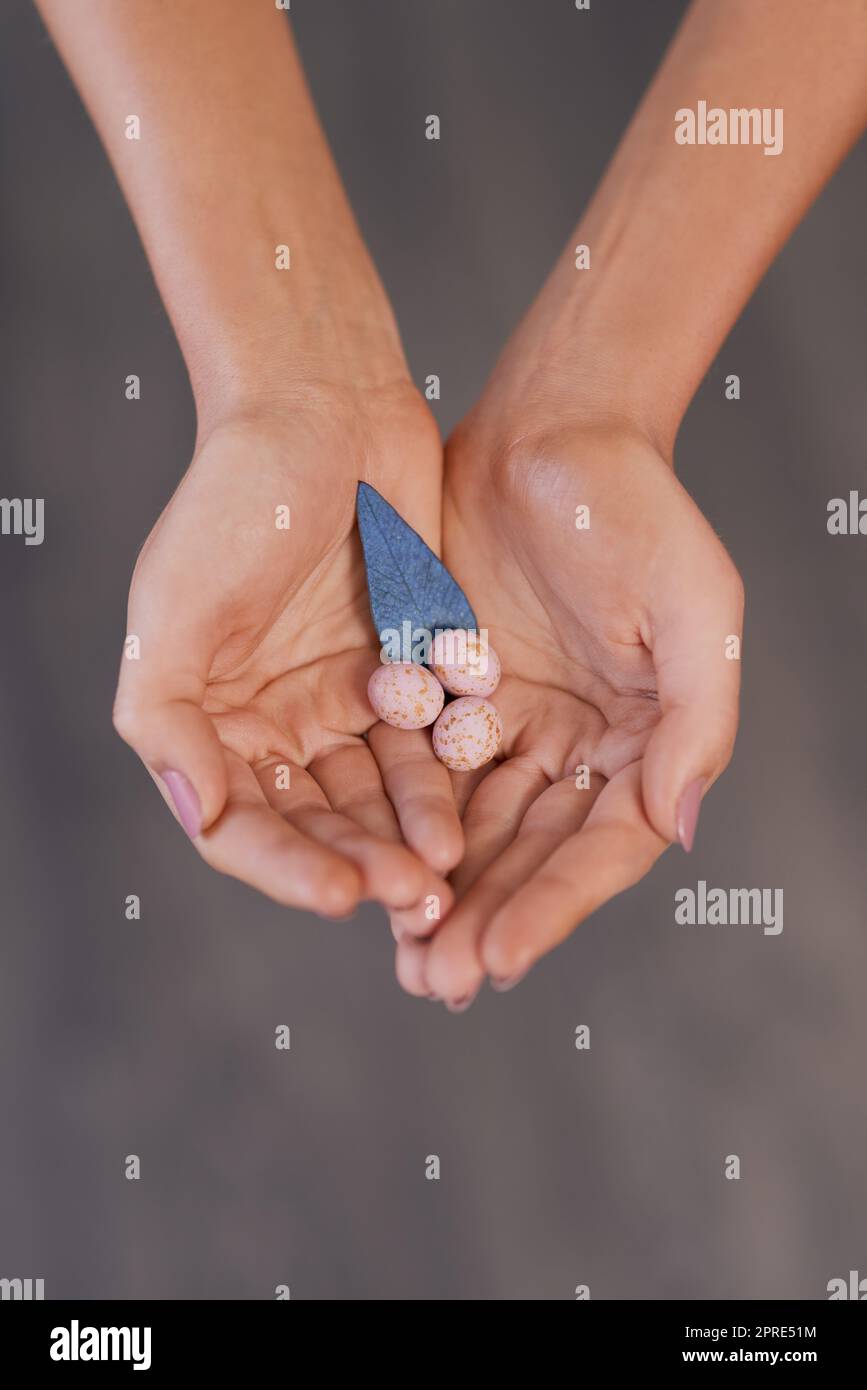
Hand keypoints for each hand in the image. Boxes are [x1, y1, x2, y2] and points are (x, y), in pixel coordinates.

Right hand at [113, 381, 462, 925]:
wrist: (322, 410)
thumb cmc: (230, 501)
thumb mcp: (172, 610)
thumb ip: (167, 721)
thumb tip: (198, 814)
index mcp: (206, 719)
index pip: (240, 822)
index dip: (286, 866)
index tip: (341, 894)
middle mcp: (272, 721)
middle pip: (315, 820)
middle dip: (359, 861)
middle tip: (413, 897)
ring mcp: (340, 699)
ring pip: (377, 794)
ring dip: (408, 833)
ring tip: (445, 868)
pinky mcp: (406, 670)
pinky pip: (426, 740)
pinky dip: (442, 778)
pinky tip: (469, 811)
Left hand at [394, 405, 742, 1004]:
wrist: (552, 430)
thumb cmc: (640, 510)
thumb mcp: (695, 606)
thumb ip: (697, 720)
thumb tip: (680, 830)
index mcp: (647, 742)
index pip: (600, 847)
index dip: (552, 907)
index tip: (497, 962)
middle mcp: (582, 747)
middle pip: (531, 854)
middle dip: (484, 919)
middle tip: (433, 984)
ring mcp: (514, 723)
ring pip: (473, 826)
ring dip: (438, 890)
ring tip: (400, 957)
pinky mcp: (452, 692)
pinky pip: (421, 768)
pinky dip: (398, 820)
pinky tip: (367, 867)